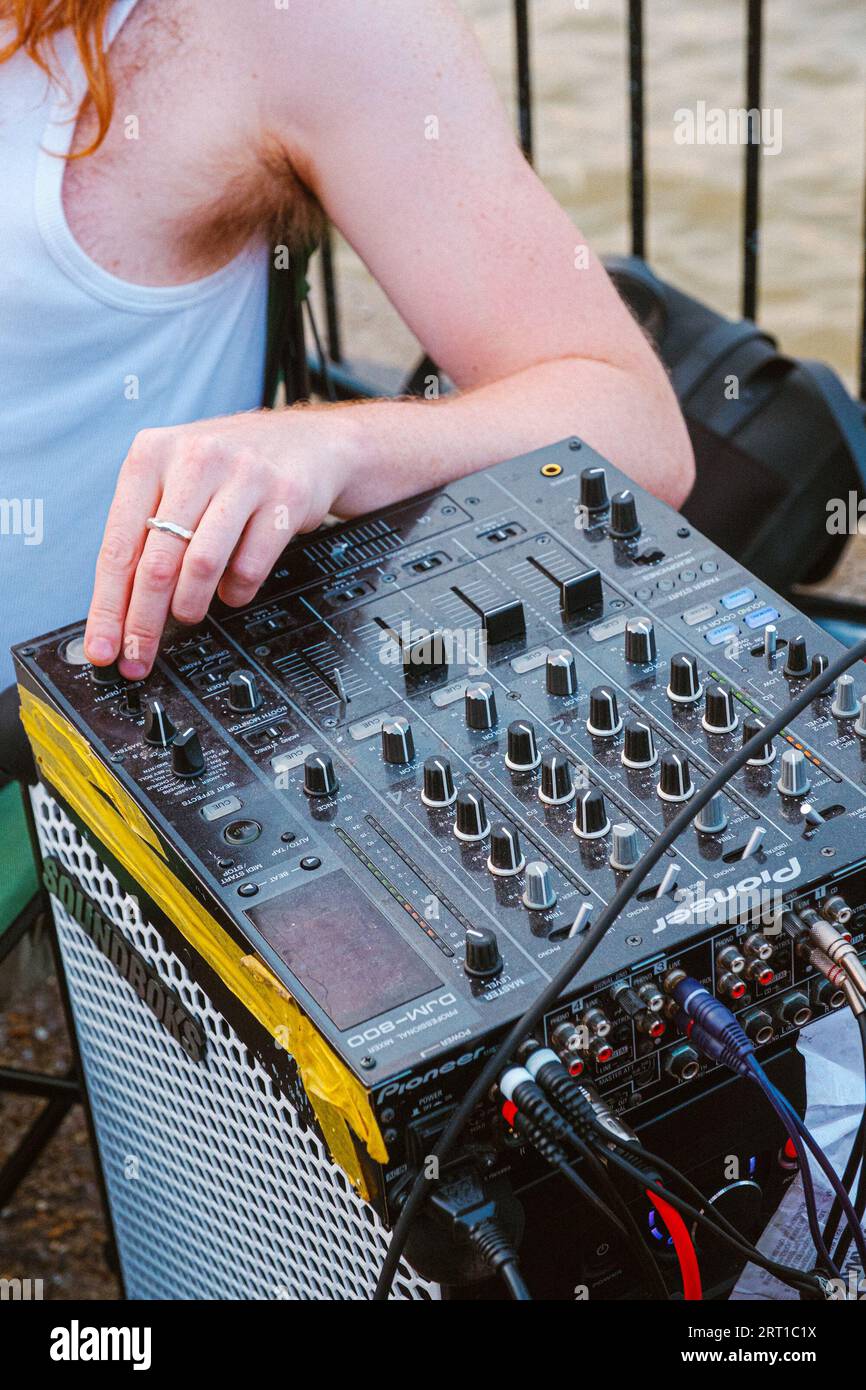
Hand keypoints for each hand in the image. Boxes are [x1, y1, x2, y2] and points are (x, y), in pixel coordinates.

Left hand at [83, 409, 354, 678]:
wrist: (308, 442)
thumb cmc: (231, 470)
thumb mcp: (177, 479)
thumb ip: (146, 528)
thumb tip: (120, 607)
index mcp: (152, 453)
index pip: (118, 545)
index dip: (108, 606)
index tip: (105, 647)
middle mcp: (195, 458)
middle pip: (156, 562)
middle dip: (143, 622)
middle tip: (140, 656)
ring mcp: (243, 476)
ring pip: (201, 565)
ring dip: (190, 605)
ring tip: (188, 614)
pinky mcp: (284, 498)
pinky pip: (250, 566)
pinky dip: (236, 591)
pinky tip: (232, 588)